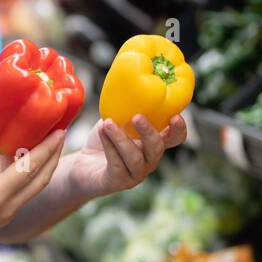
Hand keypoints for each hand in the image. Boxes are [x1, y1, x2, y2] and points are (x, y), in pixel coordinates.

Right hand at [0, 100, 64, 243]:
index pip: (30, 169)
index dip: (47, 148)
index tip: (61, 130)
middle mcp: (6, 210)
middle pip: (40, 180)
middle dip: (53, 156)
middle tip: (62, 132)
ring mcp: (5, 216)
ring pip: (33, 189)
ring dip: (43, 166)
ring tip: (50, 143)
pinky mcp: (0, 216)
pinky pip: (22, 193)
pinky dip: (29, 175)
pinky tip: (27, 157)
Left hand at [69, 113, 186, 198]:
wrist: (82, 165)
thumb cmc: (104, 139)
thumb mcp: (116, 118)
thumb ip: (127, 106)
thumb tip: (129, 79)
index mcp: (153, 143)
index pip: (175, 139)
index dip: (179, 129)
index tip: (175, 116)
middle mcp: (149, 160)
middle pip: (157, 148)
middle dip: (149, 131)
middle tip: (137, 116)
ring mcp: (135, 174)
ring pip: (135, 158)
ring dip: (121, 138)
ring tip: (107, 122)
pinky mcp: (117, 182)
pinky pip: (117, 165)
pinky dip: (109, 146)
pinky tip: (102, 132)